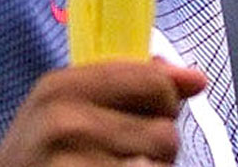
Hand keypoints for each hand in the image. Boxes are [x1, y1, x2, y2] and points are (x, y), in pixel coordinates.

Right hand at [0, 60, 208, 164]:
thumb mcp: (70, 100)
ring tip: (121, 165)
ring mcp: (73, 165)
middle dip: (158, 145)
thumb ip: (128, 81)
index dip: (166, 98)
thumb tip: (193, 79)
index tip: (155, 110)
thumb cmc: (44, 145)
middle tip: (129, 150)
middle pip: (164, 133)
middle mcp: (66, 124)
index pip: (152, 82)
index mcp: (63, 86)